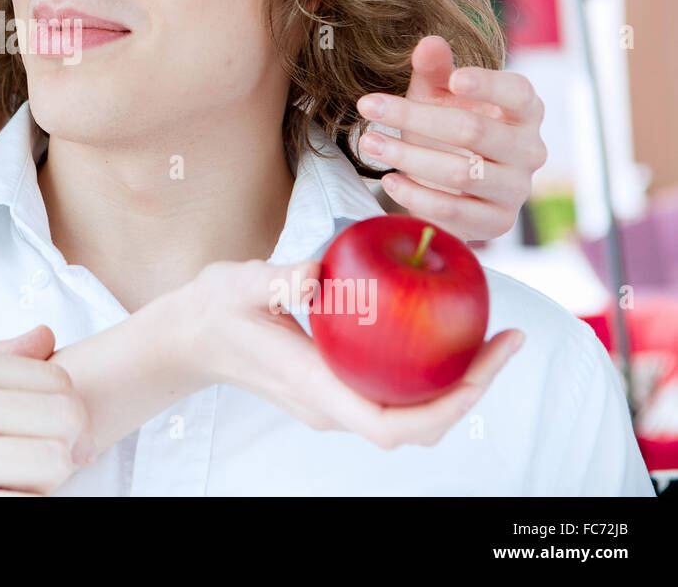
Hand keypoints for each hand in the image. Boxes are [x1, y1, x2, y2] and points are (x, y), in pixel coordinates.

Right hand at [0, 325, 91, 495]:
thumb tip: (48, 336)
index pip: (58, 380)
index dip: (66, 411)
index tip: (44, 434)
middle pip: (67, 418)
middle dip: (64, 446)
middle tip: (38, 463)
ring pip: (56, 462)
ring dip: (46, 481)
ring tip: (14, 481)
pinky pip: (28, 502)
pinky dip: (24, 503)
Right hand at [172, 258, 525, 449]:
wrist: (188, 336)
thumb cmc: (212, 309)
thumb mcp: (240, 285)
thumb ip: (278, 280)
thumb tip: (319, 273)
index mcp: (314, 389)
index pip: (393, 426)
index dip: (449, 406)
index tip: (487, 365)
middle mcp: (331, 406)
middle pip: (418, 425)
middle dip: (472, 391)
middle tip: (510, 337)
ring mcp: (335, 401)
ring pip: (411, 414)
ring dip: (458, 385)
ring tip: (490, 335)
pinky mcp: (336, 386)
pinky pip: (395, 391)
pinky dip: (429, 370)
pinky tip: (444, 327)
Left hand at [356, 36, 547, 240]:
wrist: (449, 185)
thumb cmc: (446, 129)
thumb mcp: (436, 96)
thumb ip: (434, 70)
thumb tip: (429, 42)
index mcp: (525, 111)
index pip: (518, 93)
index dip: (489, 84)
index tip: (454, 80)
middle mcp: (529, 150)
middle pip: (474, 131)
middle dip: (415, 118)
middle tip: (368, 106)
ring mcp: (515, 190)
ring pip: (459, 172)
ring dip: (407, 157)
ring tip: (370, 143)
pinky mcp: (495, 222)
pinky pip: (452, 210)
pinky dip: (415, 195)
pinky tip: (390, 179)